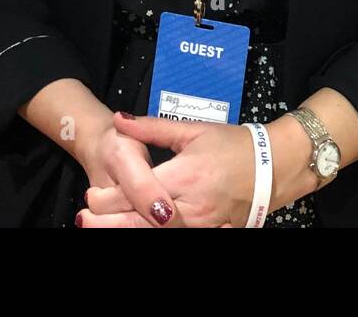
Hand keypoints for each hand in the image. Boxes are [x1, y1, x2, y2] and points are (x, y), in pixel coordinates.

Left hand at [79, 112, 255, 227]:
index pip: (138, 190)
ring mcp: (202, 224)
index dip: (110, 196)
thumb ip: (153, 127)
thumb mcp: (194, 130)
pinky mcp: (210, 233)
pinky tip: (137, 231)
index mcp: (185, 175)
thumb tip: (120, 119)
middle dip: (109, 223)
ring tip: (101, 230)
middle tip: (83, 220)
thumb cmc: (234, 145)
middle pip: (141, 220)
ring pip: (157, 235)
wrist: (274, 167)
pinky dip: (155, 235)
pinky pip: (178, 238)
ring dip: (127, 232)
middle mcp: (191, 205)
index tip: (90, 196)